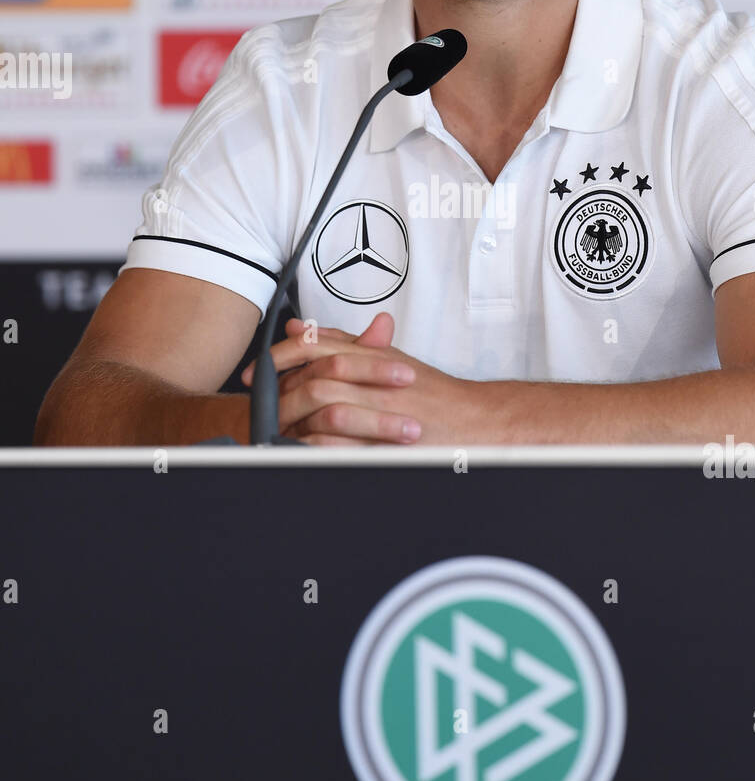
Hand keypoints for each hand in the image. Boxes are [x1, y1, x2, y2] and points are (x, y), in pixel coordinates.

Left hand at [241, 312, 481, 445]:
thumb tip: (297, 327)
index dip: (278, 359)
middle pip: (314, 379)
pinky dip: (318, 448)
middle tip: (260, 410)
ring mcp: (382, 410)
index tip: (255, 374)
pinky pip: (343, 445)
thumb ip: (340, 342)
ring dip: (295, 423)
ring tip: (275, 433)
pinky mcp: (387, 441)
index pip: (314, 347)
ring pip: (325, 411)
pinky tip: (301, 453)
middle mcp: (375, 379)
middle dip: (280, 396)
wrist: (473, 420)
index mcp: (370, 355)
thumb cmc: (430, 393)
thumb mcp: (385, 359)